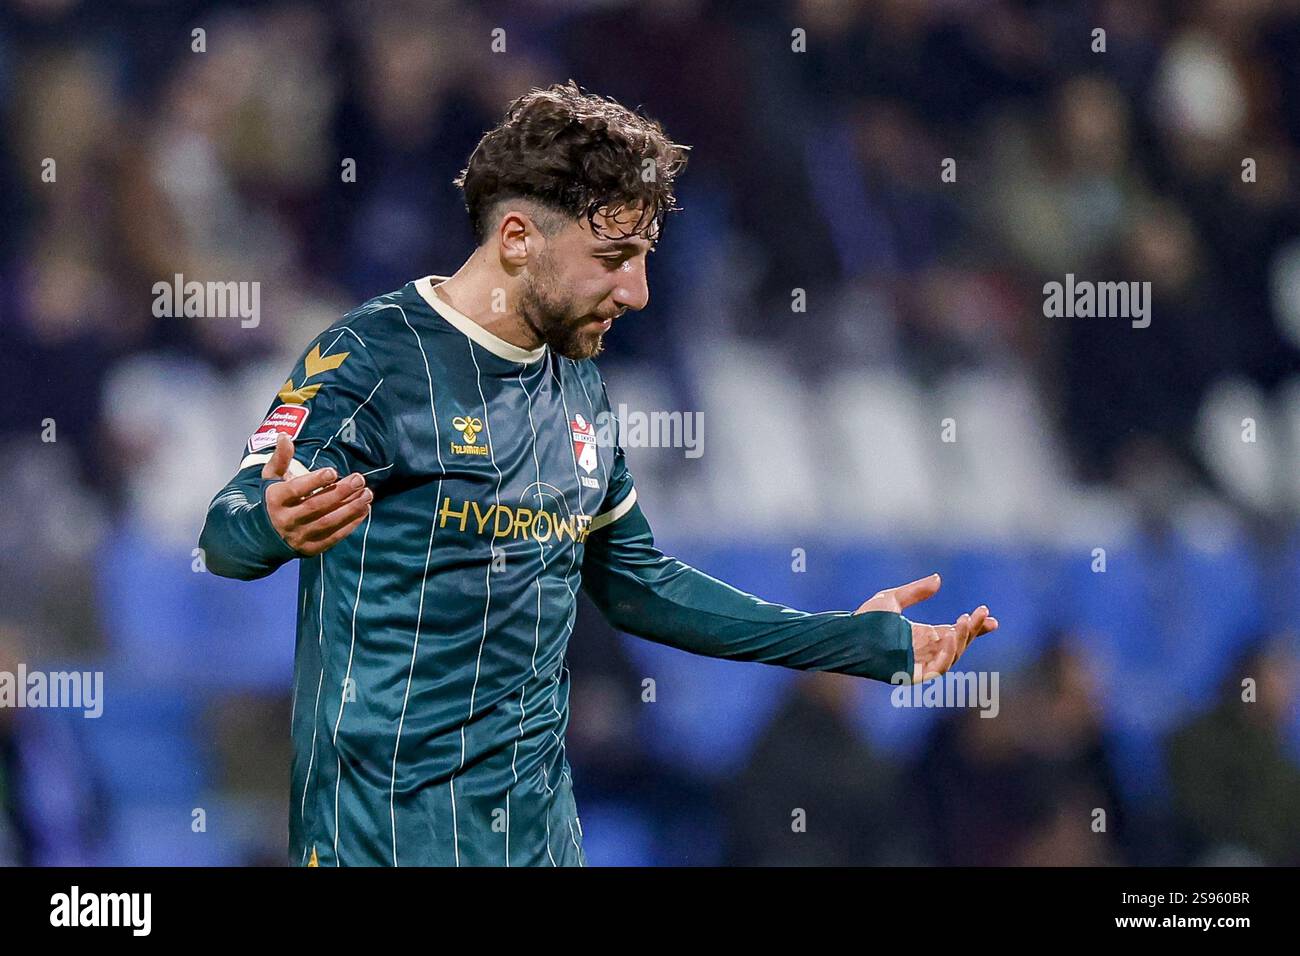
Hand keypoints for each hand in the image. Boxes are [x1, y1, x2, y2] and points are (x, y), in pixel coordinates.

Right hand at [262, 433, 371, 555]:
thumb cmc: (273, 501)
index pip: (296, 489)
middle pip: (316, 506)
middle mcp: (286, 519)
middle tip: (360, 480)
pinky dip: (351, 524)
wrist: (262, 538)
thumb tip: (285, 435)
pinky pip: (334, 536)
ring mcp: (299, 536)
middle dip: (341, 492)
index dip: (315, 481)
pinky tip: (364, 510)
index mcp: (275, 499)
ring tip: (367, 494)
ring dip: (351, 508)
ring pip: (328, 522)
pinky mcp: (311, 549)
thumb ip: (280, 458)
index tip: (333, 471)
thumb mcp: (271, 479)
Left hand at [854, 573, 997, 683]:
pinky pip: (937, 669)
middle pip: (957, 644)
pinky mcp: (912, 676)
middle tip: (982, 613)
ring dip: (962, 639)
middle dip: (972, 630)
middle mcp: (924, 652)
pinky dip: (947, 654)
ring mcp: (919, 664)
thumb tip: (938, 579)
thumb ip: (916, 591)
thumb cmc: (864, 620)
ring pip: (951, 656)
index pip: (955, 633)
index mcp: (923, 636)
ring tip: (966, 620)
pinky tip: (950, 635)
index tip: (992, 619)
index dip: (974, 628)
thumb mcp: (892, 599)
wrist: (847, 635)